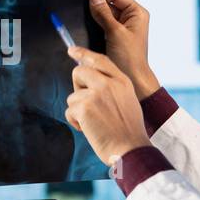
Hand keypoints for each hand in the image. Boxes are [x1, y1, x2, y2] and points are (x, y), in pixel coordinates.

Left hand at [64, 45, 151, 166]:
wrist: (130, 148)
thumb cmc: (128, 131)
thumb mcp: (128, 101)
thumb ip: (112, 88)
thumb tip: (90, 84)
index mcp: (122, 81)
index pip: (99, 60)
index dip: (83, 54)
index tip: (72, 50)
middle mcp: (109, 84)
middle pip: (79, 72)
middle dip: (77, 87)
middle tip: (85, 104)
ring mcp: (96, 94)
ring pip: (73, 96)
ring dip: (78, 111)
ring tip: (94, 123)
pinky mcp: (84, 107)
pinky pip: (69, 111)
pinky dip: (75, 122)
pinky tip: (89, 130)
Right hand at [88, 0, 159, 100]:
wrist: (132, 79)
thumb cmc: (129, 58)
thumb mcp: (115, 32)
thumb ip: (103, 13)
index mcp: (137, 12)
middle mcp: (130, 17)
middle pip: (108, 3)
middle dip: (98, 9)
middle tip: (91, 17)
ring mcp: (122, 27)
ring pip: (103, 15)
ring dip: (96, 20)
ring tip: (96, 29)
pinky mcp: (113, 36)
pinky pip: (101, 26)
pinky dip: (96, 28)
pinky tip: (95, 34)